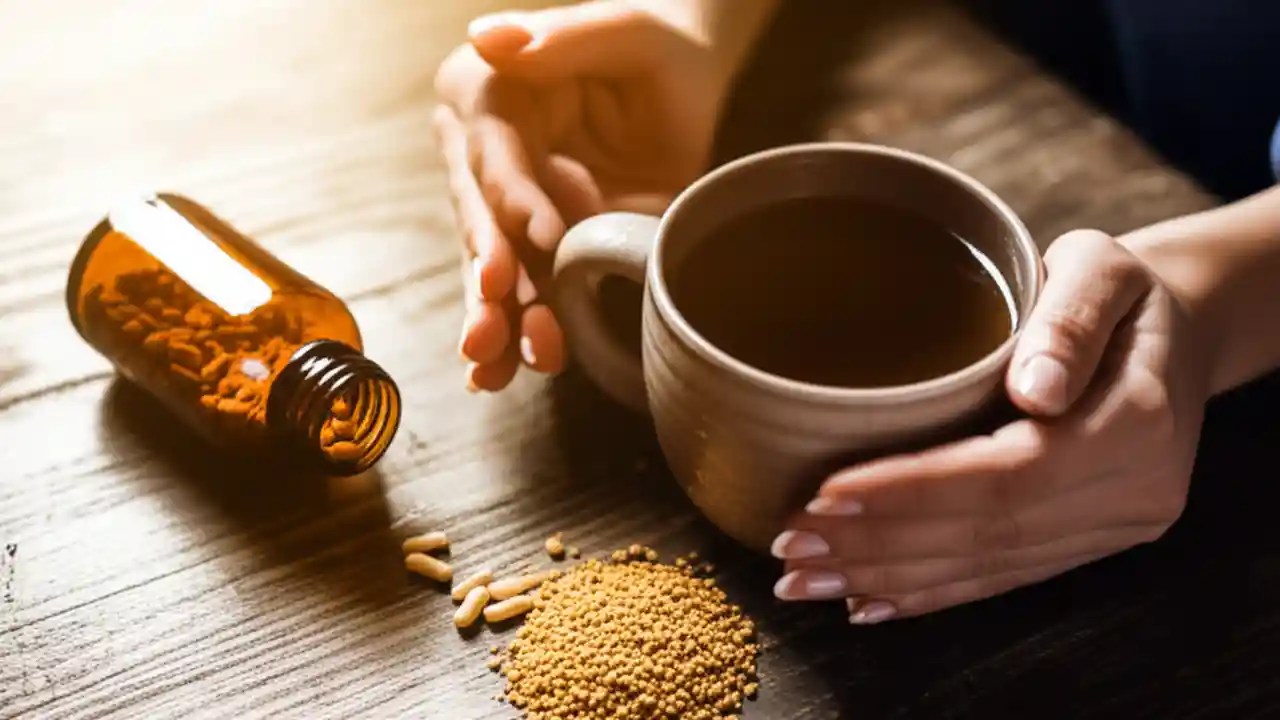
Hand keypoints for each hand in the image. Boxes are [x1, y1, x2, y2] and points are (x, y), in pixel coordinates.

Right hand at [433, 1, 723, 390]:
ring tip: (502, 368)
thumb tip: (488, 39)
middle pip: (480, 222)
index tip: (542, 236)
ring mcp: (506, 207)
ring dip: (498, 321)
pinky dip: (510, 334)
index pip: (491, 153)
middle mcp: (480, 154)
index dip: (511, 199)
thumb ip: (562, 36)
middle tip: (495, 330)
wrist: (680, 84)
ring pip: (492, 268)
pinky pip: (518, 293)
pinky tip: (494, 377)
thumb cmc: (653, 45)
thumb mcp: (621, 30)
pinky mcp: (535, 245)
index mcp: (484, 93)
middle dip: (492, 280)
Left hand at [771, 230, 1210, 622]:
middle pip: (986, 533)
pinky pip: (1002, 577)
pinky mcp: (1088, 541)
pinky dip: (929, 592)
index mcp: (1135, 423)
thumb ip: (1070, 319)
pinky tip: (866, 599)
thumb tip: (1035, 390)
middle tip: (789, 548)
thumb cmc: (1122, 290)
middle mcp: (1131, 492)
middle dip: (879, 544)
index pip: (1007, 475)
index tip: (826, 492)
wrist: (1176, 332)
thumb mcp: (1104, 268)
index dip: (913, 490)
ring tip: (803, 578)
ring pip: (987, 567)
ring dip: (888, 577)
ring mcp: (1112, 527)